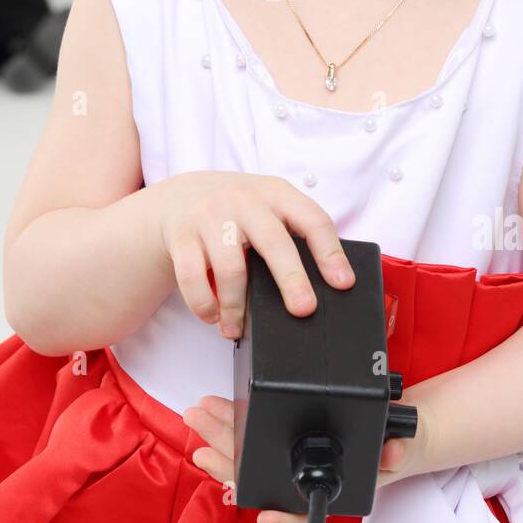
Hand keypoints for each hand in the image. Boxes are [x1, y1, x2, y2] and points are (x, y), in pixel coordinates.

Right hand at [157, 171, 355, 341]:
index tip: (343, 282)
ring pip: (232, 267)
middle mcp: (244, 200)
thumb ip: (293, 233)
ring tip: (236, 328)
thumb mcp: (267, 208)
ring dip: (236, 307)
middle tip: (304, 310)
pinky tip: (211, 316)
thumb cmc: (236, 212)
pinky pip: (192, 277)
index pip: (311, 219)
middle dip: (291, 278)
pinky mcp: (182, 236)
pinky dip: (203, 304)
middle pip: (274, 241)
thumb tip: (330, 282)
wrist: (178, 198)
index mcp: (275, 193)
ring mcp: (210, 215)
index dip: (330, 252)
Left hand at [182, 394, 433, 522]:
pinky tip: (216, 413)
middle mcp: (307, 478)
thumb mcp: (401, 444)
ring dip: (222, 435)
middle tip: (201, 427)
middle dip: (227, 453)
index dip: (282, 515)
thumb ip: (398, 449)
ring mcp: (294, 459)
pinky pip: (256, 439)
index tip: (262, 515)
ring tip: (199, 415)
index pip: (302, 508)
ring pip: (250, 457)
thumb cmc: (396, 444)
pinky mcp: (287, 435)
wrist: (401, 431)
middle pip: (261, 475)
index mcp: (333, 487)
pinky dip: (233, 424)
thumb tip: (395, 450)